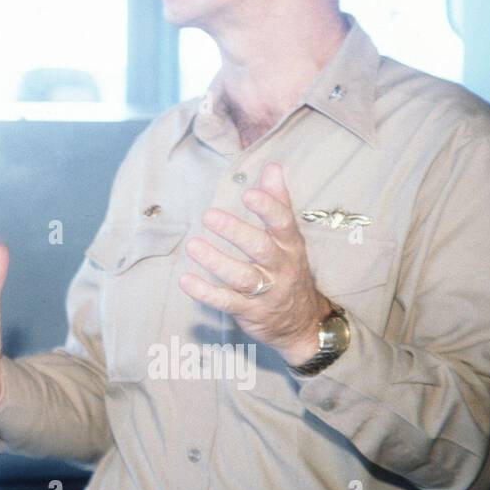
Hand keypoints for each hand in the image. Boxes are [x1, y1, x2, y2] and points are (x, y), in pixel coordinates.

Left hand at [177, 162, 328, 366]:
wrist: (303, 322)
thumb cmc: (288, 268)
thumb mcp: (289, 237)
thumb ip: (278, 202)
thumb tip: (273, 166)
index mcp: (290, 245)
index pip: (283, 223)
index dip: (268, 208)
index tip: (249, 193)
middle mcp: (281, 267)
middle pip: (260, 248)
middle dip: (235, 232)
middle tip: (209, 215)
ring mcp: (267, 292)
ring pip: (243, 277)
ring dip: (216, 261)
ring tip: (193, 245)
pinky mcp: (250, 312)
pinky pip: (227, 302)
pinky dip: (206, 293)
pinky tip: (186, 281)